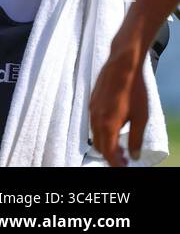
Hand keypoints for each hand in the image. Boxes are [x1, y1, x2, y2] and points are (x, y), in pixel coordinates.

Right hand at [89, 31, 148, 165]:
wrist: (122, 66)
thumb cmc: (134, 91)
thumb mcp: (141, 117)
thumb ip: (136, 138)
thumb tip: (133, 155)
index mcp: (107, 124)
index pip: (108, 152)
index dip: (116, 163)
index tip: (124, 167)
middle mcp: (95, 118)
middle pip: (99, 146)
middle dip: (111, 155)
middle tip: (125, 158)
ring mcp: (91, 109)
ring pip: (95, 134)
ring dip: (106, 143)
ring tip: (120, 145)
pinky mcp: (92, 102)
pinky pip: (93, 123)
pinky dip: (102, 131)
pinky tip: (114, 128)